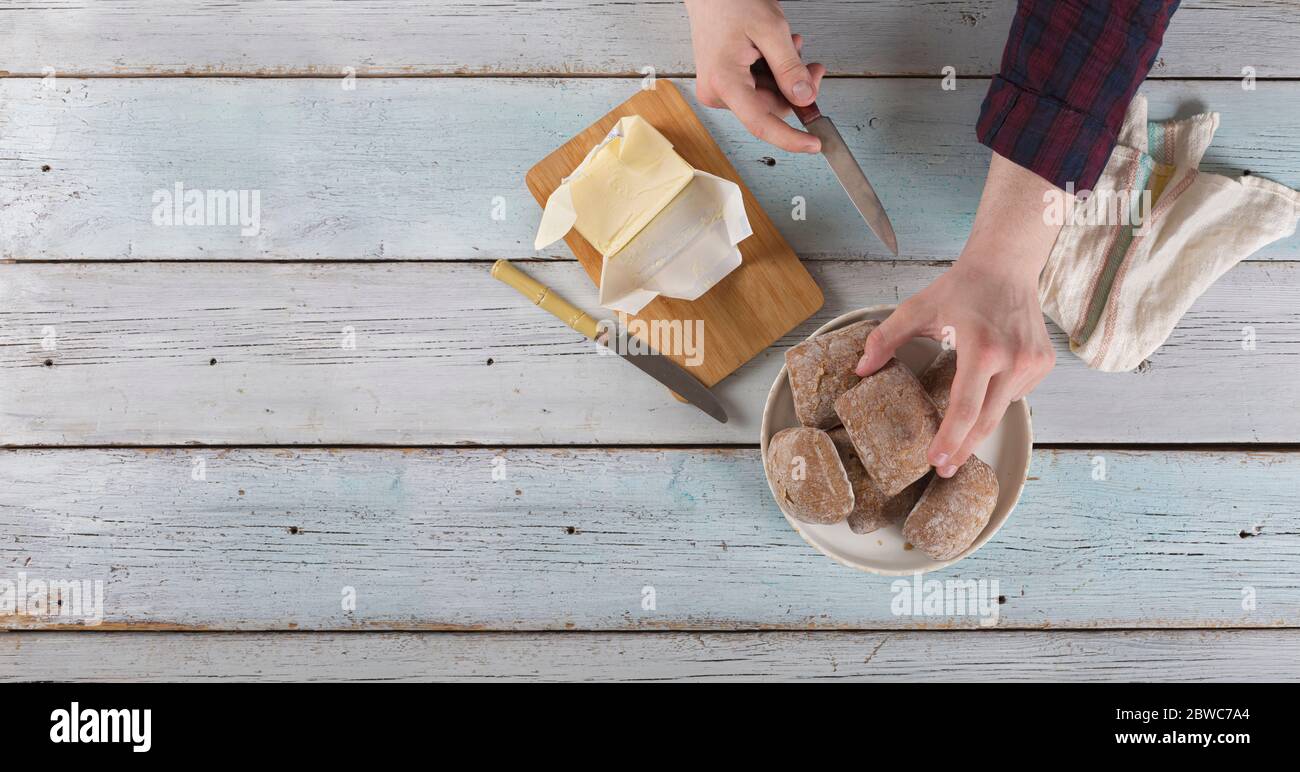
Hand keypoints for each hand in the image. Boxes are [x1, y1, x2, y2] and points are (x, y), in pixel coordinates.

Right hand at [684, 0, 825, 152]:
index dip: (790, 138)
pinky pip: (759, 88)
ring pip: (768, 98)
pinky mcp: (725, 84)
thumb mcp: (770, 29)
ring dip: (786, 77)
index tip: (813, 144)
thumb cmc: (728, 1)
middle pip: (770, 109)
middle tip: (812, 66)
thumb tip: (804, 98)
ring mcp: (720, 89)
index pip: (760, 123)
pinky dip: (774, 73)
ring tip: (790, 46)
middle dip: (795, 89)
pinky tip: (776, 51)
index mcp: (723, 82)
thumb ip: (789, 67)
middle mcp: (717, 92)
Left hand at [855, 152, 1061, 476]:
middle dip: (963, 448)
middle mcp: (1013, 360)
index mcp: (982, 349)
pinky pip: (1015, 395)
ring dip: (979, 420)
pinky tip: (986, 382)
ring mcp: (1033, 364)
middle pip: (986, 420)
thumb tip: (860, 371)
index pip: (965, 407)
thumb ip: (885, 338)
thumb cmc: (962, 287)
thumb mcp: (917, 308)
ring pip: (1001, 409)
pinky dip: (997, 397)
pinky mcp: (1044, 364)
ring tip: (959, 429)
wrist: (1007, 266)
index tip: (936, 462)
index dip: (950, 439)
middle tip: (944, 469)